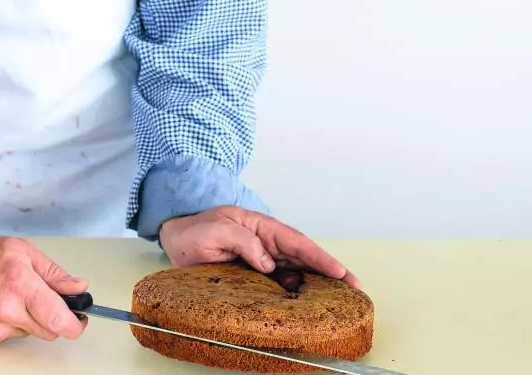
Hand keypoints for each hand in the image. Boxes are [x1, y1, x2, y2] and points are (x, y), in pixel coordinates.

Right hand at [0, 225, 87, 346]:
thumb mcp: (22, 250)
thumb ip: (54, 273)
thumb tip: (77, 288)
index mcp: (19, 285)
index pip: (59, 320)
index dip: (75, 324)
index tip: (79, 320)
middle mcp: (5, 310)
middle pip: (48, 331)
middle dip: (52, 317)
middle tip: (42, 297)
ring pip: (28, 333)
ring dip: (27, 318)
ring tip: (10, 294)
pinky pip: (8, 336)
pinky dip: (8, 323)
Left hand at [159, 206, 360, 288]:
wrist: (176, 238)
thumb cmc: (194, 230)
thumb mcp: (215, 230)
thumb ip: (242, 241)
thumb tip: (268, 261)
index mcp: (262, 227)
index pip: (297, 242)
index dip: (321, 258)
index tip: (341, 271)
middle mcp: (267, 243)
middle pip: (305, 258)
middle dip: (332, 273)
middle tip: (356, 290)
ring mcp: (263, 258)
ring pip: (297, 272)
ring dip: (319, 284)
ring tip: (341, 301)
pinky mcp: (255, 273)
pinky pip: (280, 283)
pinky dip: (296, 293)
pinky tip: (308, 305)